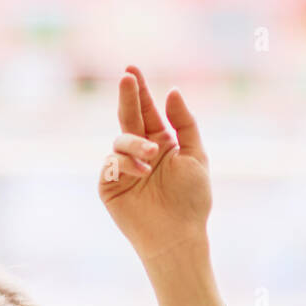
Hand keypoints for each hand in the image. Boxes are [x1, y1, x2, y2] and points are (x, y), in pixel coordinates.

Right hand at [98, 64, 211, 265]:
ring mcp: (124, 169)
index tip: (132, 70)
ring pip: (120, 140)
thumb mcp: (195, 156)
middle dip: (128, 97)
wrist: (178, 236)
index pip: (147, 111)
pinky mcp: (110, 186)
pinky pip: (111, 163)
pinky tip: (142, 171)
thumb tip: (171, 92)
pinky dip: (125, 163)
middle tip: (127, 78)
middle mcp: (140, 152)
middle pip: (129, 117)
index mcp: (161, 143)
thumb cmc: (191, 201)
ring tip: (151, 155)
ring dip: (135, 142)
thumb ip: (185, 123)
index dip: (140, 91)